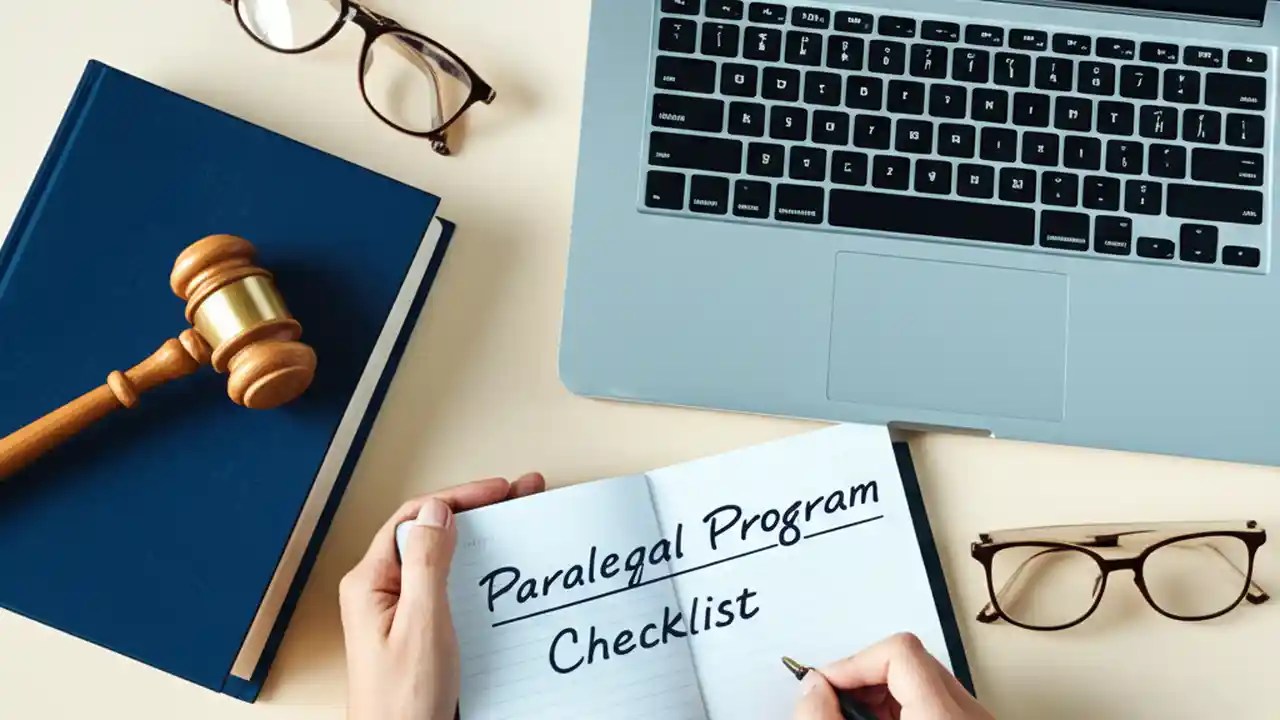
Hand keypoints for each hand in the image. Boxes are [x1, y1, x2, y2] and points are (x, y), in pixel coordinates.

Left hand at [341, 474, 546, 719]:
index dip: (457, 498)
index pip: (415, 518)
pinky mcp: (416, 626)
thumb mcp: (421, 625)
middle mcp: (380, 590)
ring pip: (442, 557)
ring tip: (517, 519)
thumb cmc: (401, 703)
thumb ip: (428, 564)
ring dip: (479, 536)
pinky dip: (476, 568)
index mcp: (369, 582)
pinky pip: (447, 584)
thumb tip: (438, 512)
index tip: (496, 492)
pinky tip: (499, 568)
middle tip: (517, 496)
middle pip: (430, 532)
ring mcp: (398, 608)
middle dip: (475, 510)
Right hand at [792, 633, 993, 719]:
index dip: (853, 661)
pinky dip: (901, 710)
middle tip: (833, 704)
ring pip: (922, 683)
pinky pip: (934, 704)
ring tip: (854, 719)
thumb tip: (812, 688)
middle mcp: (971, 716)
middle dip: (863, 679)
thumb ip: (827, 718)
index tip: (825, 684)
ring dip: (880, 696)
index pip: (900, 651)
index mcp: (945, 718)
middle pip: (911, 662)